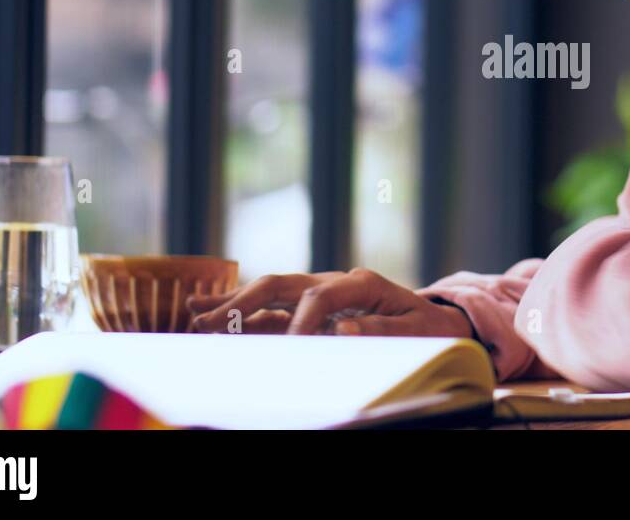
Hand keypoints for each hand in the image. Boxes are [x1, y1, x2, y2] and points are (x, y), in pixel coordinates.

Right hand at [185, 267, 475, 337]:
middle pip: (282, 285)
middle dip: (244, 302)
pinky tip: (214, 317)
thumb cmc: (426, 327)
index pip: (319, 297)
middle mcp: (334, 281)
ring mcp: (320, 291)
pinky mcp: (313, 306)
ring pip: (269, 293)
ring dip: (233, 303)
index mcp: (361, 284)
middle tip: (209, 323)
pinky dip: (244, 313)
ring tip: (195, 311)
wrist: (434, 320)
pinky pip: (273, 309)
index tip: (287, 349)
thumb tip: (343, 328)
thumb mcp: (415, 330)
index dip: (300, 322)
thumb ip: (381, 327)